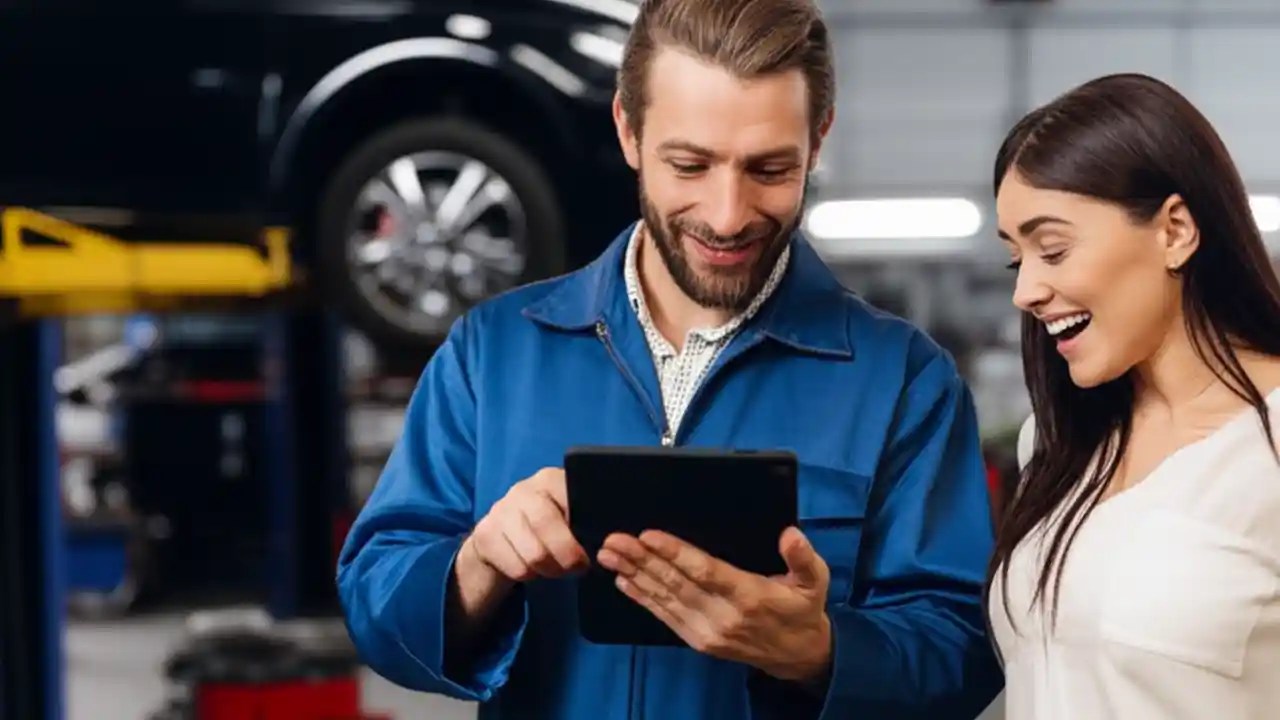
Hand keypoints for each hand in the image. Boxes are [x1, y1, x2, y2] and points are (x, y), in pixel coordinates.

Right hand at [465, 467, 589, 582]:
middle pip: (548, 526)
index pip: (572, 497)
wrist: (498, 541)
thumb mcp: (566, 517)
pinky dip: (530, 575)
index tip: (595, 547)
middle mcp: (522, 490)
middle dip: (568, 556)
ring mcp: (500, 511)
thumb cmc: (546, 529)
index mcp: (549, 479)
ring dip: (551, 570)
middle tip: (578, 567)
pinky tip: (531, 567)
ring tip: (555, 568)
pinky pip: (518, 568)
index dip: (586, 529)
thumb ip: (586, 520)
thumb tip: (609, 541)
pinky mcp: (484, 535)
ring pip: (535, 554)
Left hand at [596, 526, 832, 682]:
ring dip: (634, 576)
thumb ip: (803, 557)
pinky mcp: (699, 642)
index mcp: (749, 596)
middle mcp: (724, 616)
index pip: (706, 572)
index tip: (648, 535)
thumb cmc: (803, 608)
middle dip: (642, 560)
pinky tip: (623, 582)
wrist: (799, 655)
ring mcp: (708, 632)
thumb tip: (790, 535)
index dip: (675, 553)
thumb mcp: (815, 581)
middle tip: (613, 540)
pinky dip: (642, 599)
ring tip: (609, 556)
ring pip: (665, 599)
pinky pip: (665, 617)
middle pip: (676, 584)